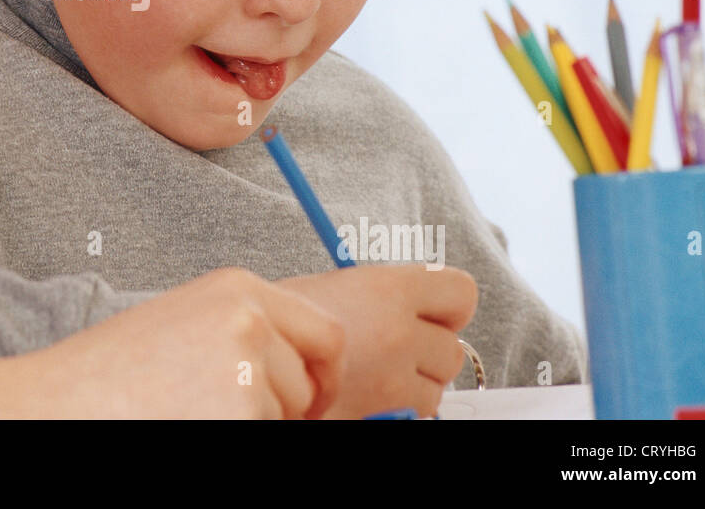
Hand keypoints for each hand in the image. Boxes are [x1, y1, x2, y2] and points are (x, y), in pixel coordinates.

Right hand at [0, 267, 345, 417]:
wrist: (53, 405)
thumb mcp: (184, 330)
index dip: (323, 377)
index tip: (309, 403)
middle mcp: (250, 319)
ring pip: (282, 420)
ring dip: (247, 426)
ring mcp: (247, 369)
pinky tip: (181, 426)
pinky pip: (260, 437)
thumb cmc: (108, 377)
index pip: (325, 334)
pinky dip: (229, 438)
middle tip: (227, 416)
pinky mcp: (240, 414)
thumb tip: (305, 378)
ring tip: (183, 416)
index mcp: (238, 288)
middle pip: (309, 385)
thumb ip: (245, 337)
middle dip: (286, 413)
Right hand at [275, 264, 477, 418]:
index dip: (447, 305)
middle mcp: (397, 334)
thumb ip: (385, 295)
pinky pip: (415, 416)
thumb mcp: (334, 287)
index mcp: (386, 290)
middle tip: (387, 350)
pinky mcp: (387, 417)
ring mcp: (393, 383)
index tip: (430, 313)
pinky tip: (363, 397)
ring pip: (436, 390)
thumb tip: (423, 309)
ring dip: (412, 386)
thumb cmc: (279, 321)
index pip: (460, 292)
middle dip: (426, 353)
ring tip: (367, 376)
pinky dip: (397, 410)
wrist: (245, 357)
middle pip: (452, 349)